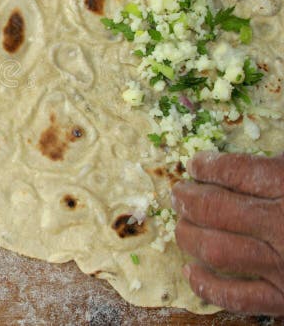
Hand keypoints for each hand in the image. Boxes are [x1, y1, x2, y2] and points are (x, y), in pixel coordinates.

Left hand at [172, 151, 283, 314]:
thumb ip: (280, 166)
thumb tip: (244, 153)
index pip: (235, 172)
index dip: (208, 166)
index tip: (196, 164)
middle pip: (215, 209)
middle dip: (188, 198)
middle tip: (178, 193)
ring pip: (215, 250)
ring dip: (189, 236)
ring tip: (182, 225)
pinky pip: (235, 297)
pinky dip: (206, 286)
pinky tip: (191, 271)